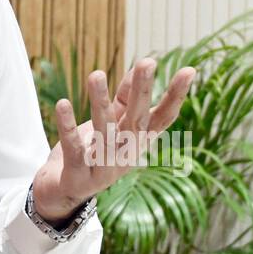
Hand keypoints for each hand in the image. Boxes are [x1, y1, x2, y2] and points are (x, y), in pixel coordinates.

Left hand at [32, 57, 195, 221]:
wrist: (64, 192)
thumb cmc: (93, 152)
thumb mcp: (113, 125)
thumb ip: (124, 98)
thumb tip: (137, 68)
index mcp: (138, 142)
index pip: (163, 117)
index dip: (176, 96)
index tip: (189, 70)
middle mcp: (127, 155)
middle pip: (137, 121)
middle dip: (142, 91)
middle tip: (147, 62)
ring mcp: (104, 168)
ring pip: (105, 132)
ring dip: (100, 102)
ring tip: (95, 74)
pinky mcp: (79, 175)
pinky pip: (74, 147)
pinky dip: (67, 126)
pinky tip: (63, 104)